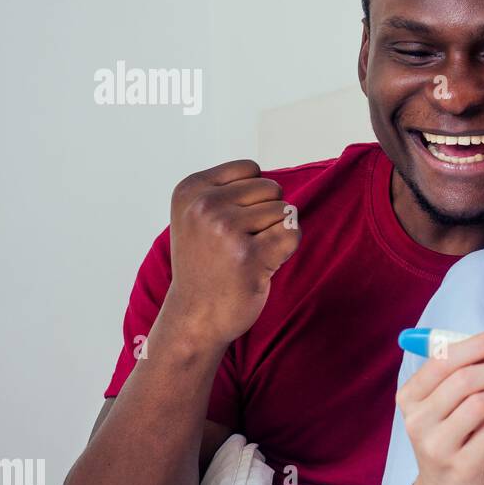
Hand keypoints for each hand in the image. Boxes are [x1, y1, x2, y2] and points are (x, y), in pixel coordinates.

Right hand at [164, 160, 299, 347]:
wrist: (195, 316)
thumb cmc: (206, 263)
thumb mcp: (198, 214)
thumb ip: (229, 189)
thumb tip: (275, 180)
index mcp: (191, 189)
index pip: (250, 168)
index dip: (253, 196)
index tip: (231, 222)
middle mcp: (205, 205)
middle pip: (271, 188)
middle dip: (266, 215)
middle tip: (241, 243)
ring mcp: (226, 230)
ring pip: (284, 211)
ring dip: (275, 234)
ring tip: (248, 255)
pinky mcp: (249, 256)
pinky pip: (292, 233)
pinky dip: (285, 250)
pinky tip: (261, 265)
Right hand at [397, 328, 483, 484]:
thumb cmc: (449, 440)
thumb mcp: (442, 406)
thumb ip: (460, 374)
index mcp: (410, 397)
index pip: (444, 358)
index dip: (480, 342)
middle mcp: (417, 420)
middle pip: (464, 378)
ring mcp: (437, 445)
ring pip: (481, 402)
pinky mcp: (460, 466)